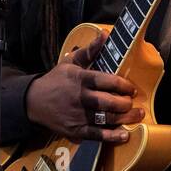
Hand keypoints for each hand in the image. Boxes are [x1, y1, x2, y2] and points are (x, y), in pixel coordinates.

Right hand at [23, 30, 142, 141]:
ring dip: (125, 118)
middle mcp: (80, 98)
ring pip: (105, 118)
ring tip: (137, 115)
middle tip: (132, 102)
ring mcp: (77, 115)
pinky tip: (125, 134)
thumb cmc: (56, 80)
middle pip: (108, 101)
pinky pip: (96, 135)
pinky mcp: (75, 130)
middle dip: (125, 103)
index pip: (106, 81)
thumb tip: (105, 34)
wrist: (33, 102)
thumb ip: (90, 50)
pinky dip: (112, 136)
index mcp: (80, 79)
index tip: (130, 88)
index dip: (123, 85)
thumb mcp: (71, 62)